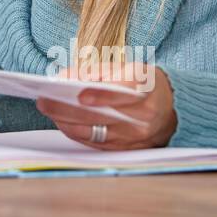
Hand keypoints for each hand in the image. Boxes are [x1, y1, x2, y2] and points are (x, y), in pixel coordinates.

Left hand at [36, 65, 177, 148]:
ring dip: (66, 121)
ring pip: (94, 132)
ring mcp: (134, 136)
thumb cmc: (143, 83)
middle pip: (101, 116)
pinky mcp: (126, 149)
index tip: (78, 94)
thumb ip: (94, 72)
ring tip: (47, 108)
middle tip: (44, 100)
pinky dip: (75, 131)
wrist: (172, 109)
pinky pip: (95, 143)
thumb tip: (62, 78)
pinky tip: (60, 120)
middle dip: (69, 109)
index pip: (123, 92)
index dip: (101, 95)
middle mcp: (143, 116)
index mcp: (145, 89)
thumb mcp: (126, 68)